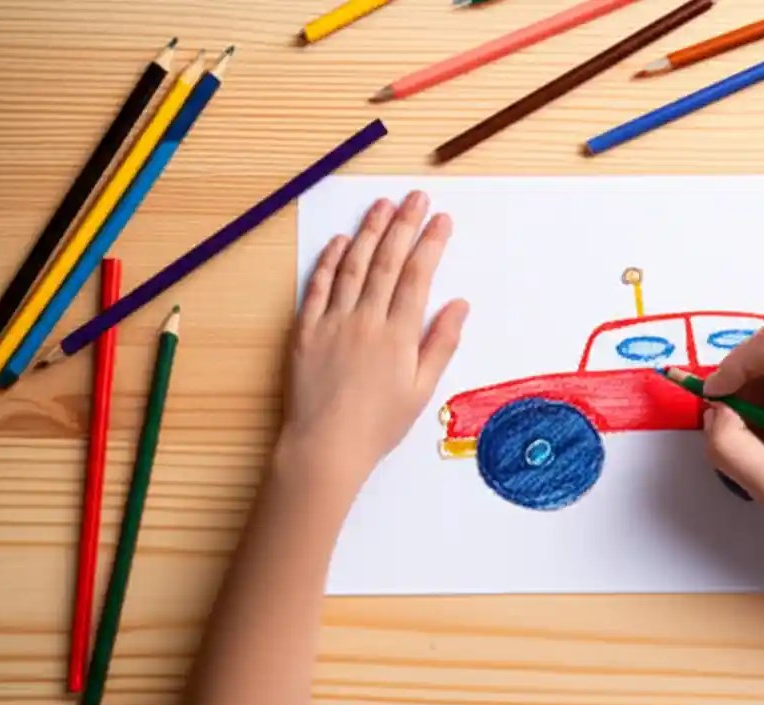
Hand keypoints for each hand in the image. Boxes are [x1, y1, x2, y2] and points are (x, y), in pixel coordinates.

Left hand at [277, 192, 468, 500]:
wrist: (325, 447)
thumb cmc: (378, 425)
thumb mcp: (422, 390)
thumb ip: (440, 344)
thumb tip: (458, 305)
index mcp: (398, 335)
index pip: (418, 276)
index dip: (431, 243)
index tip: (441, 219)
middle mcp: (366, 320)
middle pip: (388, 262)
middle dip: (404, 225)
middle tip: (416, 198)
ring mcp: (333, 322)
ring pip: (353, 265)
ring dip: (369, 232)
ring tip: (382, 206)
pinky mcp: (305, 331)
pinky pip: (318, 286)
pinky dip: (329, 260)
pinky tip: (341, 241)